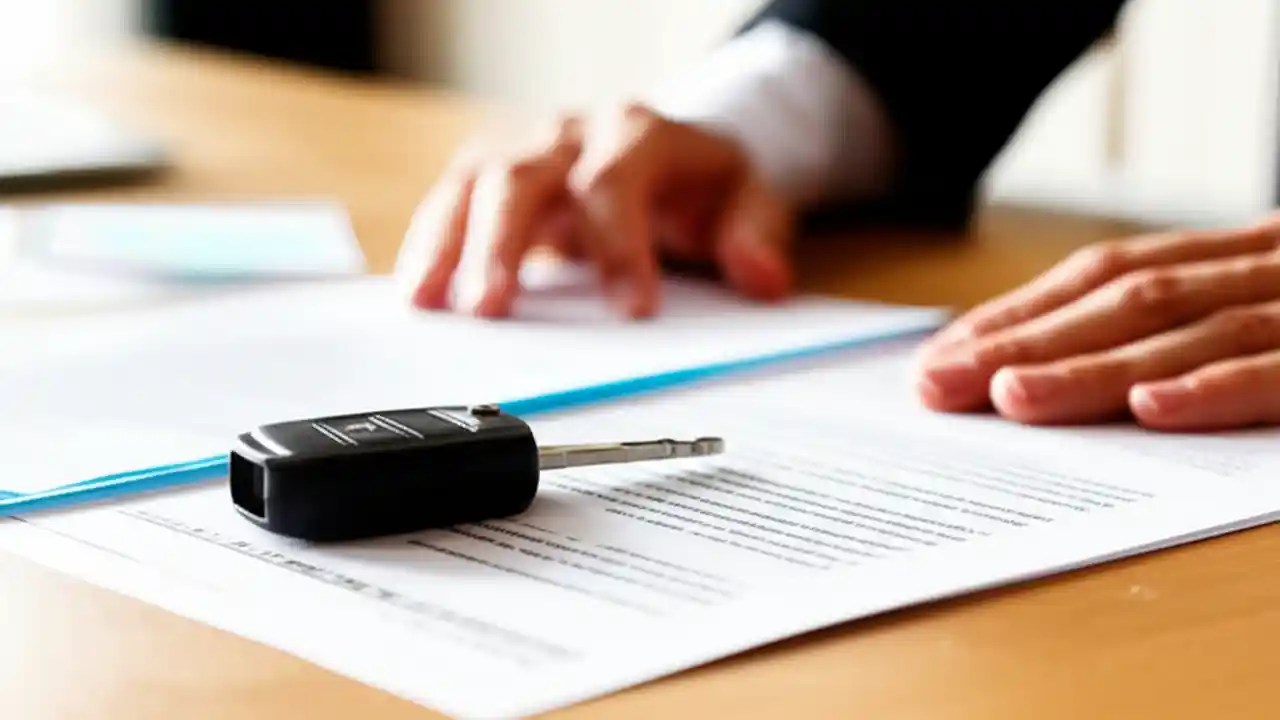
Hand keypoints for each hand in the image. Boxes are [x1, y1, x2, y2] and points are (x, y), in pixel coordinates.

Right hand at [396, 104, 794, 318]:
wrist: (669, 158)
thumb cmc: (700, 188)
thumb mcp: (748, 203)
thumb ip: (757, 236)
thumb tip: (760, 277)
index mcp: (638, 135)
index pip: (615, 180)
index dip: (619, 245)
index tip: (631, 311)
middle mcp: (572, 134)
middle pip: (522, 174)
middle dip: (502, 243)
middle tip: (491, 308)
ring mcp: (526, 152)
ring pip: (471, 183)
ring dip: (446, 244)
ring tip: (427, 303)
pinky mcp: (493, 179)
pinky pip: (450, 202)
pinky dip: (430, 245)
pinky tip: (418, 292)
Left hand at [914, 217, 1279, 430]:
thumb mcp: (1272, 307)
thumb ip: (1197, 320)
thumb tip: (1055, 367)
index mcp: (1246, 254)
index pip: (1111, 275)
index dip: (1022, 313)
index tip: (943, 355)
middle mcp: (1272, 267)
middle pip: (1131, 300)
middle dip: (1026, 341)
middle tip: (938, 383)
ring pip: (1191, 330)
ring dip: (1093, 365)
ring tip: (1009, 396)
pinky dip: (1214, 386)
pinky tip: (1148, 409)